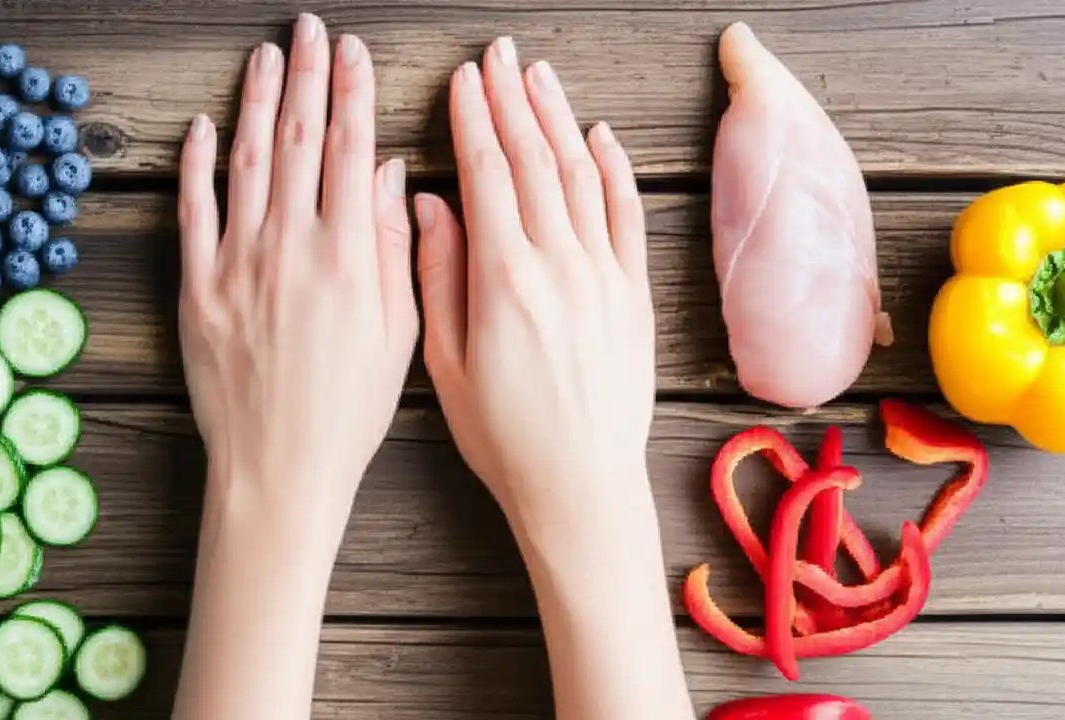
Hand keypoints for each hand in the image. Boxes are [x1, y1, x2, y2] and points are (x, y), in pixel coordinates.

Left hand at [177, 14, 416, 512]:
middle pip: (299, 140)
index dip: (351, 92)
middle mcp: (291, 247)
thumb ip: (395, 246)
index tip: (352, 52)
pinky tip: (203, 127)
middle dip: (304, 75)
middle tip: (307, 29)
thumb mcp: (398, 331)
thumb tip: (388, 175)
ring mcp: (237, 264)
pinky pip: (194, 210)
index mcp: (349, 257)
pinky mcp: (198, 288)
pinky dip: (197, 163)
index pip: (351, 151)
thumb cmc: (349, 410)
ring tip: (264, 55)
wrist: (279, 467)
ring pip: (247, 161)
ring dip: (257, 101)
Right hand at [417, 37, 653, 521]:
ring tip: (538, 76)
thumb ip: (437, 274)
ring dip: (558, 119)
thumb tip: (429, 202)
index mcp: (504, 279)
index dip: (472, 120)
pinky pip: (627, 215)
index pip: (486, 175)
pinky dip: (615, 169)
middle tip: (498, 55)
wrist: (581, 485)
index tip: (461, 80)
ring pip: (581, 176)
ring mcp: (604, 276)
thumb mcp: (446, 363)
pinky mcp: (635, 295)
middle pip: (534, 161)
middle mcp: (559, 264)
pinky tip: (602, 135)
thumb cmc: (504, 437)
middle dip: (511, 100)